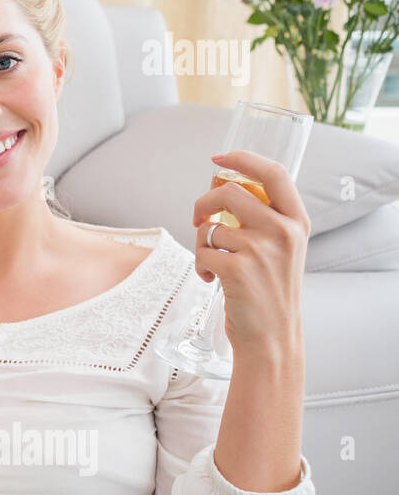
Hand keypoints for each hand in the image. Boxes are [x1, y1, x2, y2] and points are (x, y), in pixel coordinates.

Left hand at [191, 151, 310, 355]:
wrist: (272, 336)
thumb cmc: (270, 291)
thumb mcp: (282, 249)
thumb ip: (265, 219)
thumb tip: (224, 189)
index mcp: (297, 221)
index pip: (274, 173)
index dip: (244, 159)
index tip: (219, 158)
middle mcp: (283, 231)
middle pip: (230, 192)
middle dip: (204, 203)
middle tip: (197, 219)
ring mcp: (260, 249)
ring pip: (210, 227)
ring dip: (201, 244)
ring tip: (213, 264)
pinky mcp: (237, 269)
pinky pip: (201, 252)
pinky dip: (199, 266)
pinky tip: (210, 280)